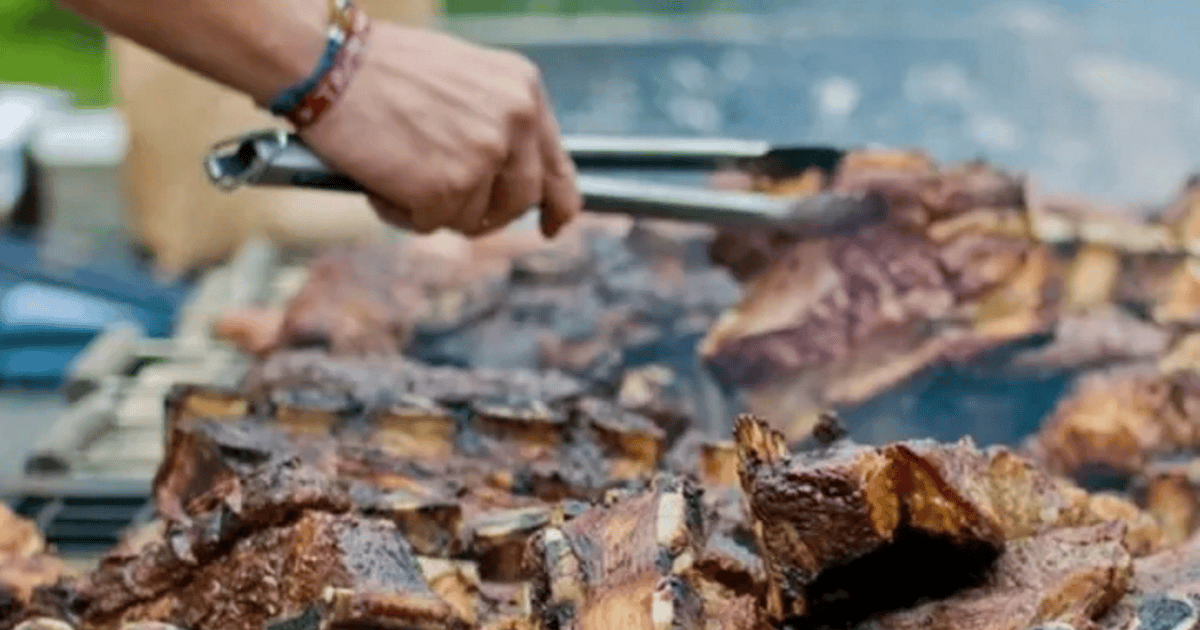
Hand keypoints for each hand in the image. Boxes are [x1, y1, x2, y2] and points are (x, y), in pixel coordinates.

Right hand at [298, 22, 581, 237]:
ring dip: (434, 208)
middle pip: (519, 200)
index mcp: (524, 90)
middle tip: (446, 204)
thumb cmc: (382, 68)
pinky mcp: (448, 188)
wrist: (329, 61)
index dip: (558, 204)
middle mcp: (515, 122)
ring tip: (396, 170)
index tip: (553, 226)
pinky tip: (379, 180)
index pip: (557, 164)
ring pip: (472, 217)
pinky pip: (430, 225)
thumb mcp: (464, 80)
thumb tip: (504, 177)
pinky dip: (400, 213)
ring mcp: (484, 157)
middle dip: (486, 213)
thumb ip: (494, 122)